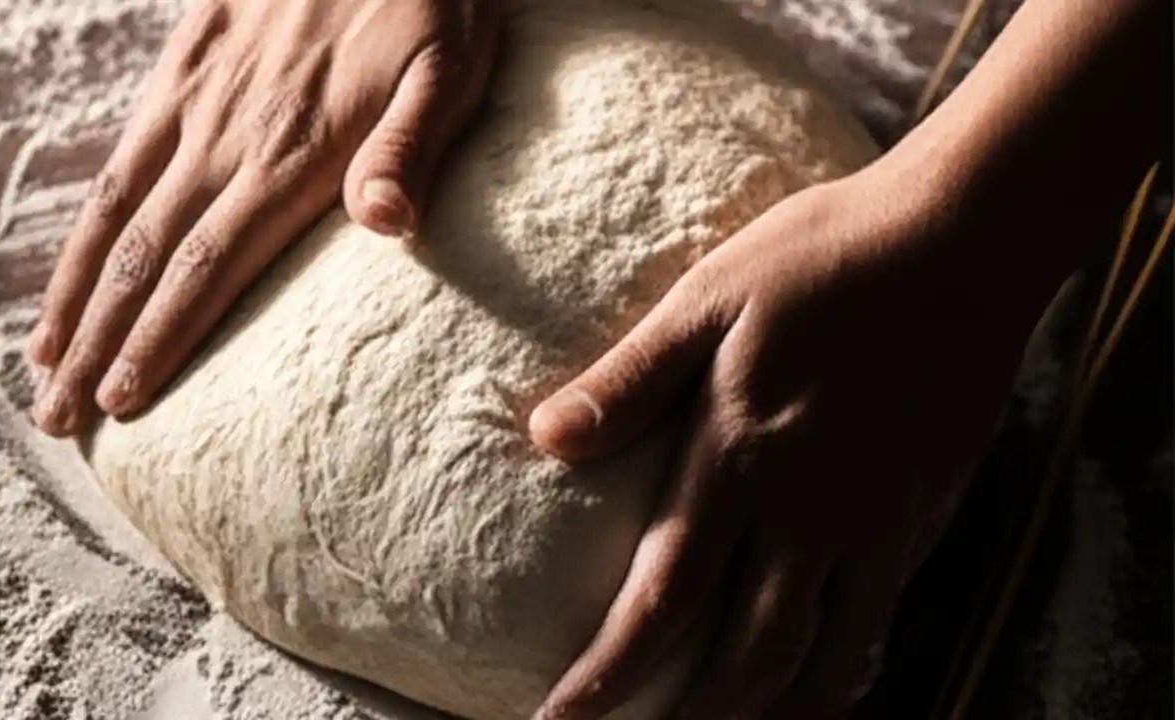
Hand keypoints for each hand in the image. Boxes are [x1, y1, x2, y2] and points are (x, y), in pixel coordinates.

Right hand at [29, 0, 496, 434]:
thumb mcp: (449, 70)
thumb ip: (412, 148)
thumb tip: (386, 226)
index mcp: (296, 152)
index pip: (211, 265)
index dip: (163, 337)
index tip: (123, 403)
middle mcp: (230, 136)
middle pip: (147, 258)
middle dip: (100, 344)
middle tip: (61, 417)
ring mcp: (198, 100)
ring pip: (117, 214)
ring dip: (76, 296)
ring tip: (44, 367)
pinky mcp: (186, 64)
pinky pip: (121, 156)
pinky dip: (86, 222)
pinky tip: (71, 266)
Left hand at [528, 166, 1060, 718]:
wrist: (962, 238)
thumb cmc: (824, 256)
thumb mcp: (709, 298)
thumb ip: (632, 377)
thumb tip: (547, 435)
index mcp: (741, 457)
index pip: (665, 596)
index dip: (612, 671)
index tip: (565, 716)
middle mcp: (810, 508)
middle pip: (749, 654)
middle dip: (694, 717)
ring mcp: (877, 518)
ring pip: (828, 657)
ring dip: (774, 711)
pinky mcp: (924, 508)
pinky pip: (885, 617)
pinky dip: (849, 669)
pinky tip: (825, 680)